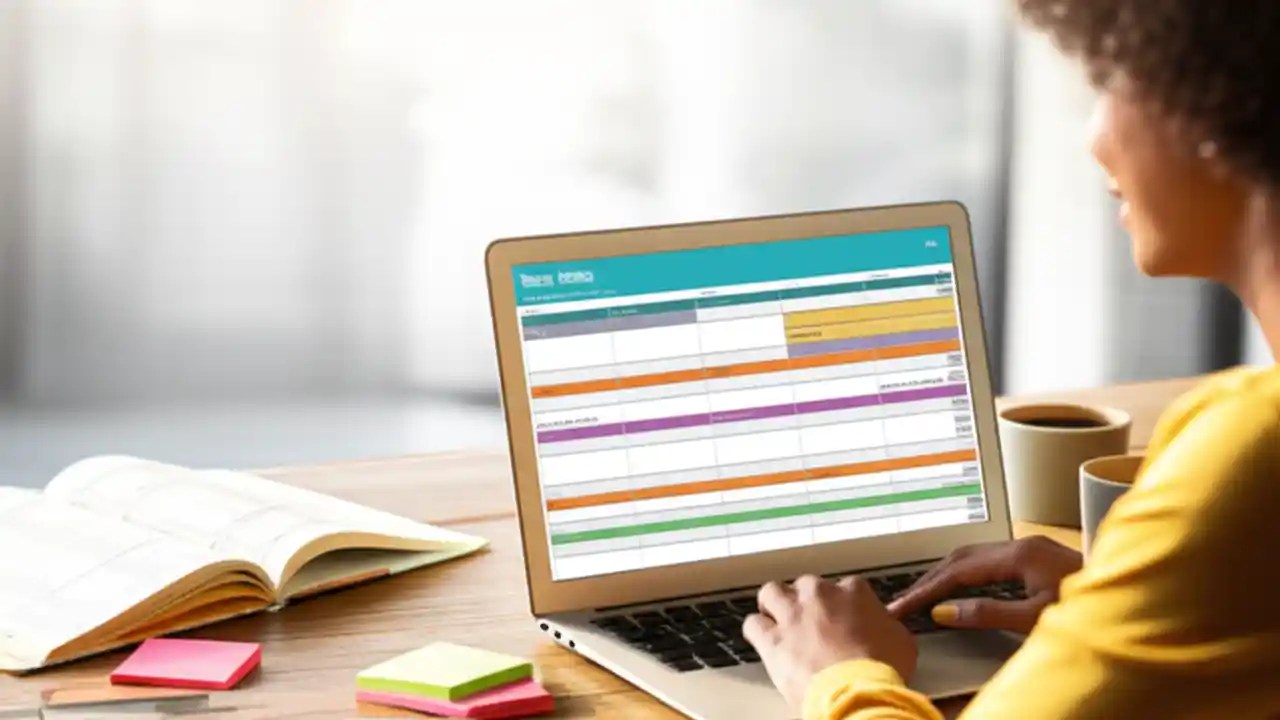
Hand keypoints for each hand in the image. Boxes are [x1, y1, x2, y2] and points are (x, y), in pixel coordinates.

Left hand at [743, 575, 916, 708]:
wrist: (858, 692)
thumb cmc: (882, 670)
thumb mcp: (902, 641)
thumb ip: (887, 625)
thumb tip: (885, 626)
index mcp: (853, 592)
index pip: (846, 587)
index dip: (844, 605)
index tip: (845, 619)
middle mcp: (819, 595)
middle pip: (806, 586)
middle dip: (808, 602)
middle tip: (813, 623)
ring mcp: (792, 615)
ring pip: (772, 593)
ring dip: (775, 605)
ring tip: (780, 620)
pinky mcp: (772, 639)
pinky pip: (753, 624)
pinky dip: (758, 631)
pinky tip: (764, 639)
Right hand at [888, 536, 1081, 632]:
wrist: (1138, 602)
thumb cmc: (1092, 610)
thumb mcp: (1036, 618)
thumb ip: (988, 613)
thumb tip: (945, 612)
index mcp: (1019, 554)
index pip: (958, 570)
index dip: (927, 590)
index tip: (904, 606)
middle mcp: (1021, 544)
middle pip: (961, 556)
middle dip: (930, 579)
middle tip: (904, 602)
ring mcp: (1030, 548)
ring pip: (974, 556)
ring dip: (947, 575)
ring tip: (923, 596)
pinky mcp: (1038, 557)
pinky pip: (989, 561)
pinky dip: (966, 575)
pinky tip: (960, 589)